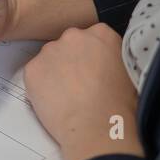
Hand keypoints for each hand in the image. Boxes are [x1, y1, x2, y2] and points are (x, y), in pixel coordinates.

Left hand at [24, 24, 142, 159]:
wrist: (97, 126)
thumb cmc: (120, 104)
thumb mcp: (128, 71)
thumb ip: (112, 56)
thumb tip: (105, 60)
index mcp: (101, 33)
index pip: (93, 37)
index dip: (92, 55)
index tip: (94, 69)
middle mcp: (72, 36)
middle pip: (68, 45)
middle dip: (71, 60)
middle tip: (79, 83)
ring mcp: (49, 51)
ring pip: (50, 59)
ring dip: (55, 72)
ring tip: (67, 95)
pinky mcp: (31, 69)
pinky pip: (35, 74)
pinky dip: (41, 85)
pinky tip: (55, 100)